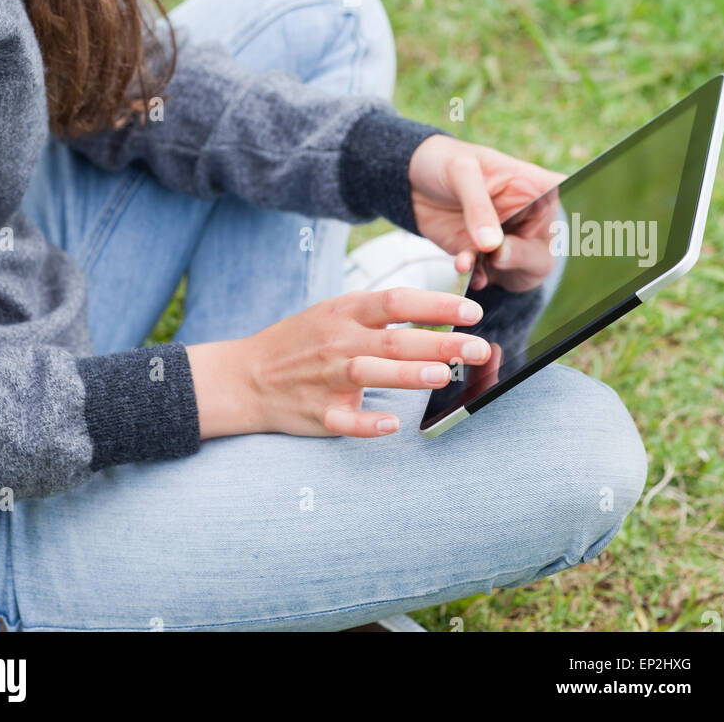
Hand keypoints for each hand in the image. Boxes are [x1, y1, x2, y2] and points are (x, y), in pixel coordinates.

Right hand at [235, 287, 492, 438]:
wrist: (245, 375)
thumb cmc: (302, 341)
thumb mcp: (335, 312)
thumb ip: (378, 313)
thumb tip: (436, 314)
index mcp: (345, 312)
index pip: (397, 301)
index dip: (436, 305)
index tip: (471, 312)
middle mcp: (338, 342)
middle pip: (394, 339)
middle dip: (440, 343)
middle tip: (477, 347)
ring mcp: (326, 377)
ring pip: (370, 373)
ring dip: (407, 374)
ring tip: (444, 375)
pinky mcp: (318, 412)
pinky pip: (344, 420)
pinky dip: (367, 423)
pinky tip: (391, 423)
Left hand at [408, 135, 566, 290]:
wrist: (408, 180)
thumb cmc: (443, 161)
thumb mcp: (461, 172)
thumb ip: (479, 207)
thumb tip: (493, 246)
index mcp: (535, 186)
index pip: (571, 202)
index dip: (580, 220)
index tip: (556, 232)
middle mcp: (528, 216)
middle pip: (546, 246)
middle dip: (521, 256)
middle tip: (497, 253)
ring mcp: (507, 238)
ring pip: (519, 266)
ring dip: (496, 268)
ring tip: (467, 260)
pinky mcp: (482, 256)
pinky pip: (489, 274)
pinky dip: (477, 275)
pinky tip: (463, 267)